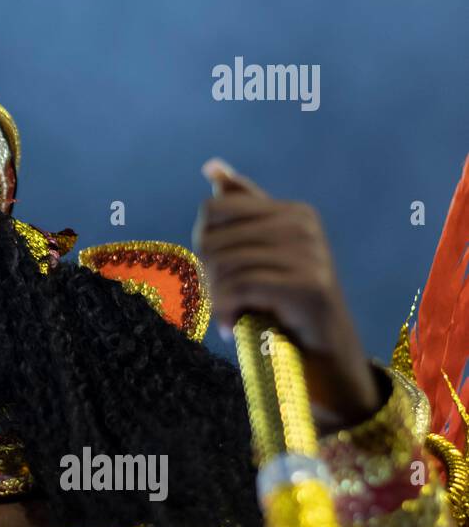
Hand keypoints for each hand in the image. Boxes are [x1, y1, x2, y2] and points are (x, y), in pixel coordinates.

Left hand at [192, 158, 382, 431]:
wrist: (322, 359)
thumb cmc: (283, 307)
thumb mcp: (260, 254)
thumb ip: (240, 211)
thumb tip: (212, 167)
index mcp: (292, 212)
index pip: (212, 211)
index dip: (204, 245)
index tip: (221, 272)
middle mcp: (304, 225)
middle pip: (211, 239)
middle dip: (209, 276)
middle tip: (227, 301)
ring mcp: (311, 254)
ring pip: (223, 264)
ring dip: (217, 298)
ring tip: (230, 315)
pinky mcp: (308, 286)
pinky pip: (238, 288)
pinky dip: (225, 312)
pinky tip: (233, 327)